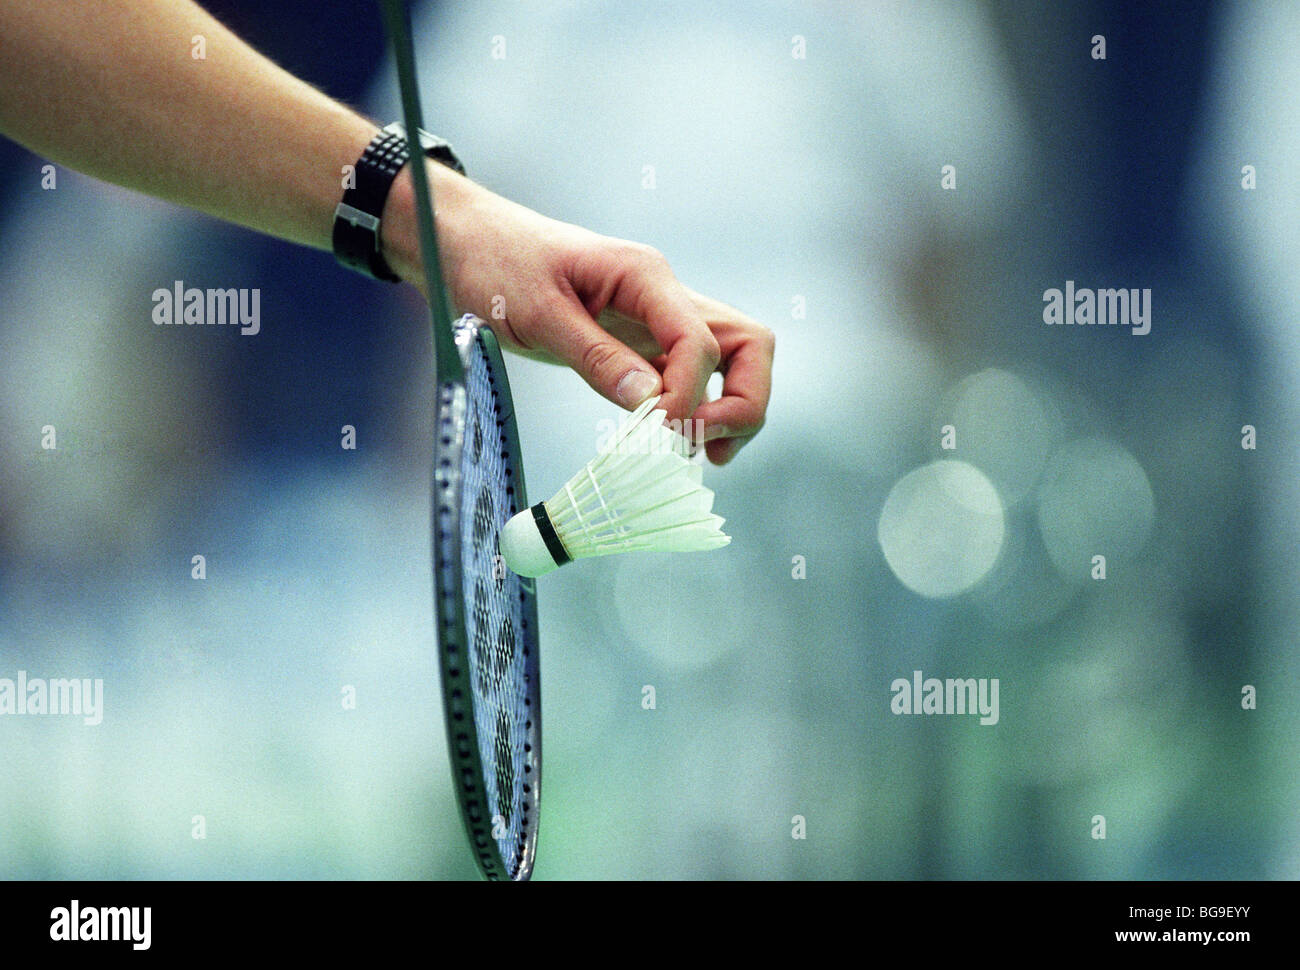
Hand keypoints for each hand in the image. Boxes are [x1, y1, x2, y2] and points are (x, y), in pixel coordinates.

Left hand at [383, 162, 772, 463]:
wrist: (468, 243)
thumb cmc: (495, 264)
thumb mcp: (538, 314)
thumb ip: (595, 357)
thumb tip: (652, 404)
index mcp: (645, 276)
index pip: (700, 341)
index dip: (690, 395)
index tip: (659, 433)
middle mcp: (665, 295)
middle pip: (748, 345)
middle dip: (743, 400)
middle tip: (701, 445)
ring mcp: (659, 319)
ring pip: (734, 360)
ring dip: (734, 407)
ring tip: (703, 453)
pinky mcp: (643, 342)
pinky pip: (697, 375)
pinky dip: (703, 408)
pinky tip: (680, 441)